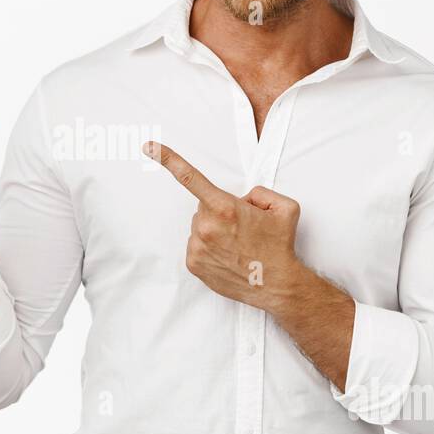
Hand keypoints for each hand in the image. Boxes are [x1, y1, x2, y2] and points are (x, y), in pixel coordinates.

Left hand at [143, 140, 304, 311]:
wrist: (276, 285)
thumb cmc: (279, 246)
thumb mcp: (284, 207)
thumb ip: (260, 192)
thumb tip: (241, 198)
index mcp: (224, 208)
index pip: (190, 177)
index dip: (168, 159)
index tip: (149, 147)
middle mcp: (206, 226)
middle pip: (204, 207)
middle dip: (220, 212)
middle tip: (242, 228)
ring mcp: (197, 246)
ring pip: (200, 227)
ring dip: (215, 231)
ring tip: (237, 245)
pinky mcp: (193, 263)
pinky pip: (196, 244)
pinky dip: (209, 247)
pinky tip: (227, 256)